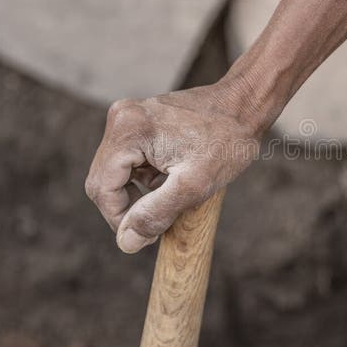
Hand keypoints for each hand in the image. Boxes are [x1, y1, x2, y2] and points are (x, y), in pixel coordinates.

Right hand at [85, 81, 260, 252]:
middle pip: (103, 180)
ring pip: (115, 172)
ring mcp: (127, 117)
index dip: (119, 219)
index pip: (102, 189)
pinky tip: (170, 178)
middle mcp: (121, 118)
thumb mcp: (193, 185)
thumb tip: (126, 242)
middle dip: (128, 206)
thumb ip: (156, 214)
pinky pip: (128, 160)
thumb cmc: (226, 140)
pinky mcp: (138, 121)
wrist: (244, 105)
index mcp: (129, 130)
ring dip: (137, 192)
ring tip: (170, 194)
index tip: (147, 233)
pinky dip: (143, 178)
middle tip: (159, 220)